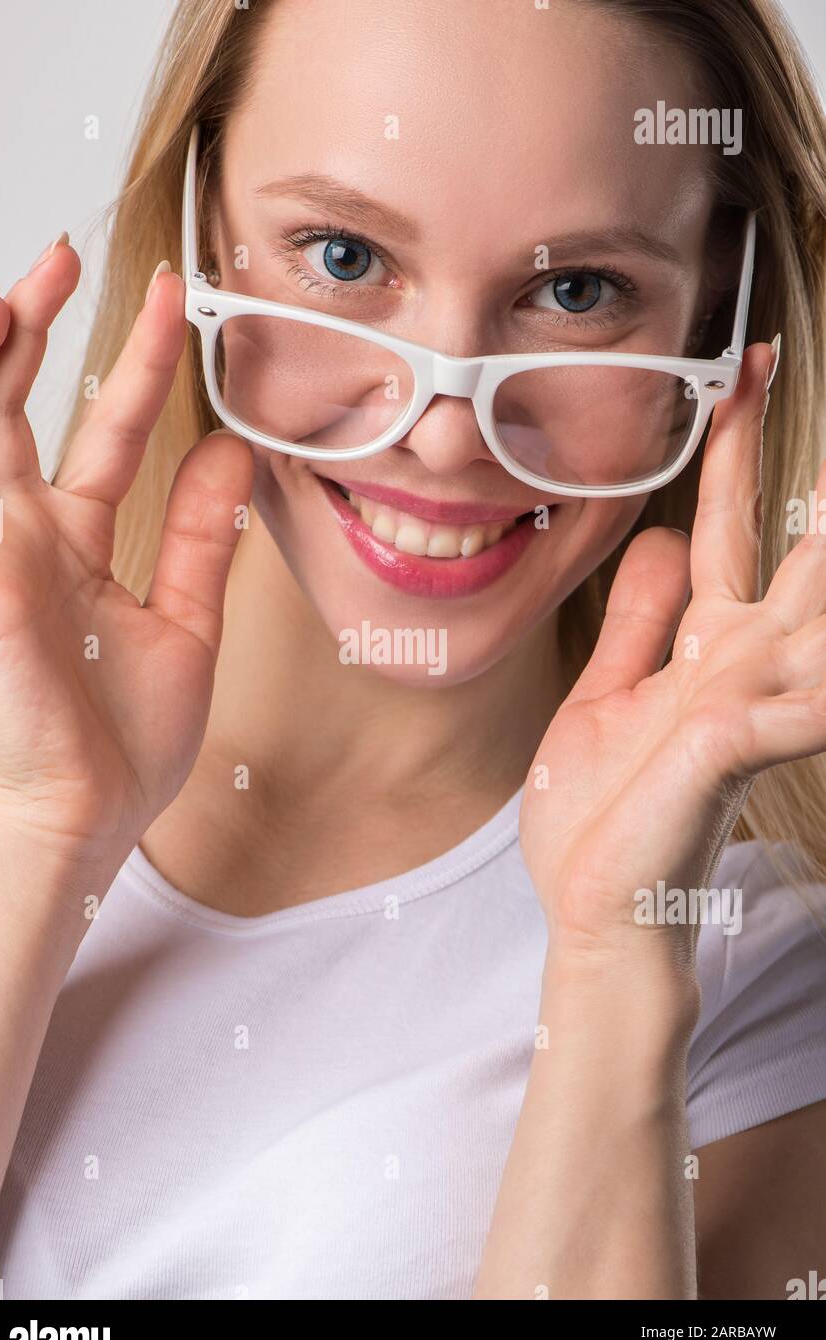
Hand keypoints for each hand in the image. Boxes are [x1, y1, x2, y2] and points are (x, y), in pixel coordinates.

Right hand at [0, 242, 251, 861]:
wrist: (90, 814)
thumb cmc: (126, 738)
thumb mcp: (186, 618)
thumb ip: (204, 534)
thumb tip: (238, 451)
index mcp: (73, 542)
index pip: (101, 430)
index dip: (134, 364)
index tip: (174, 302)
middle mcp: (22, 535)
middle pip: (10, 407)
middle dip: (32, 328)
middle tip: (68, 257)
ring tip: (7, 294)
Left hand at [520, 342, 821, 961]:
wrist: (596, 908)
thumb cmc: (603, 811)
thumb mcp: (605, 693)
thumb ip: (637, 620)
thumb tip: (661, 534)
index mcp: (708, 643)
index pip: (733, 524)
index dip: (736, 445)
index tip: (743, 370)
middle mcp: (743, 662)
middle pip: (804, 549)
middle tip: (803, 377)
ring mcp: (745, 703)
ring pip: (817, 605)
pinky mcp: (726, 747)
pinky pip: (788, 695)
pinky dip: (816, 683)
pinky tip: (816, 676)